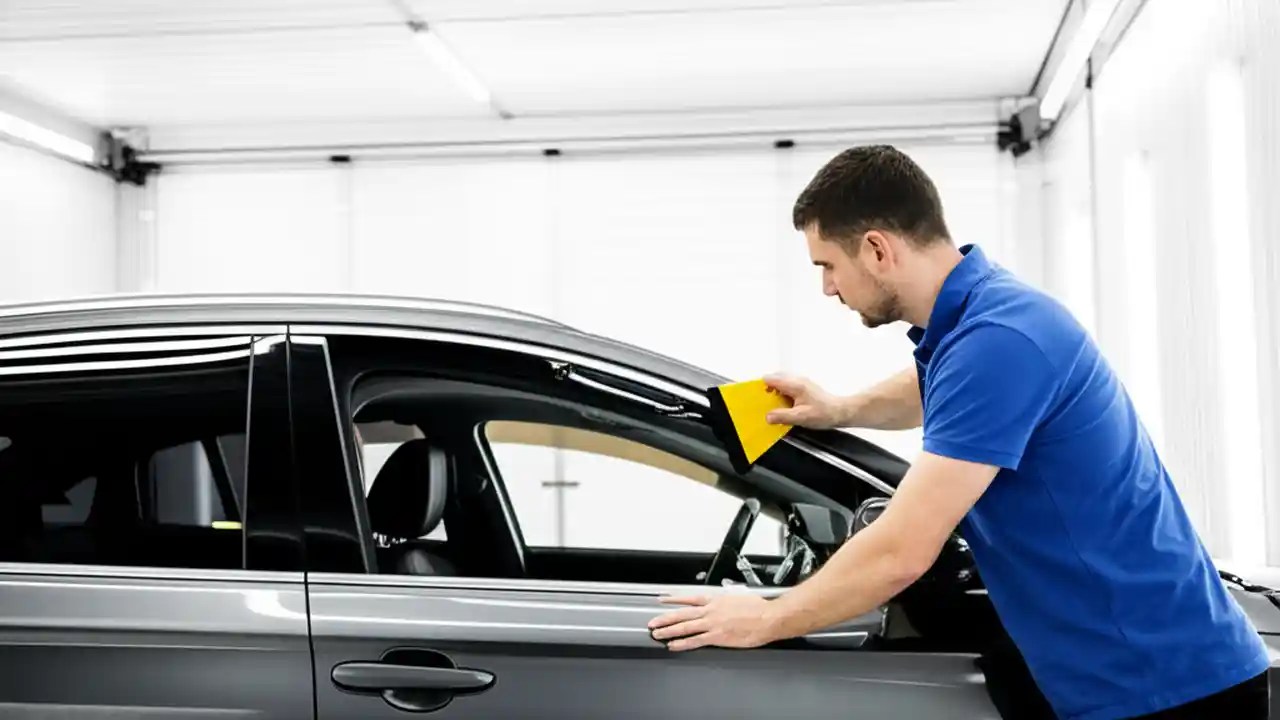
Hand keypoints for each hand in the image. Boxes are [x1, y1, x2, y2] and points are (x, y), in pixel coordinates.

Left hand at [647, 593, 777, 651]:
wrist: (768, 618)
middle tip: (652, 623)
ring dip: (669, 631)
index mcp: (715, 600)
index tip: (663, 600)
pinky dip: (683, 643)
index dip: (674, 600)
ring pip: (685, 627)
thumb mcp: (738, 597)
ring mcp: (712, 624)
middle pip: (682, 614)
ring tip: (658, 634)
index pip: (689, 599)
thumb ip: (726, 601)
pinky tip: (674, 645)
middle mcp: (710, 611)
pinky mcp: (717, 637)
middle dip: (665, 618)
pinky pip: (696, 641)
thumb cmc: (758, 608)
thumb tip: (722, 601)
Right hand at [763, 374, 841, 428]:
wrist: (840, 412)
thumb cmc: (824, 413)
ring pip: (782, 381)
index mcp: (795, 385)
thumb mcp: (800, 418)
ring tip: (774, 405)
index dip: (762, 387)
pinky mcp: (804, 387)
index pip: (771, 379)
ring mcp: (801, 383)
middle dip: (767, 389)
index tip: (756, 395)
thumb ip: (782, 416)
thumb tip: (768, 416)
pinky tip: (784, 406)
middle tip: (764, 402)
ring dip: (775, 391)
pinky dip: (782, 393)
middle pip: (775, 378)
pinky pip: (788, 386)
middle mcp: (798, 380)